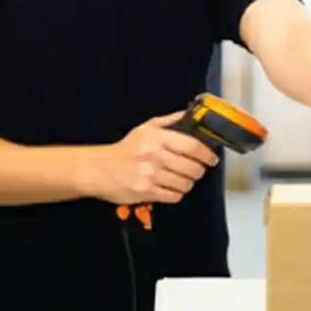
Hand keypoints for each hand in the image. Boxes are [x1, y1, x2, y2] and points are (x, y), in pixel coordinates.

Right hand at [88, 112, 219, 204]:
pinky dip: (177, 193)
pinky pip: (173, 196)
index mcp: (156, 138)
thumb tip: (190, 114)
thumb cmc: (125, 149)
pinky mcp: (146, 192)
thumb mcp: (145, 129)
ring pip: (185, 183)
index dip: (207, 154)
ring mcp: (150, 175)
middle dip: (199, 170)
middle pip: (192, 167)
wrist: (99, 169)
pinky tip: (172, 188)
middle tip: (198, 170)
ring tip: (183, 179)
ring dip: (188, 183)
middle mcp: (154, 156)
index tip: (211, 158)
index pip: (192, 146)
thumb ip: (169, 121)